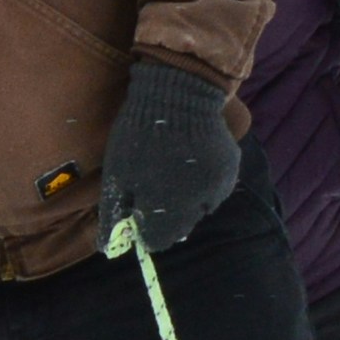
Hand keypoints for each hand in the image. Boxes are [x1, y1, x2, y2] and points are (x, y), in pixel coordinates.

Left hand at [100, 62, 240, 254]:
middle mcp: (198, 203)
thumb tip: (109, 247)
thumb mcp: (117, 173)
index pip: (158, 240)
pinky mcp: (231, 169)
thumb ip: (116, 212)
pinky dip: (203, 184)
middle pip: (181, 227)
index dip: (146, 231)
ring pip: (201, 209)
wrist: (178, 92)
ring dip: (187, 202)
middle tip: (155, 192)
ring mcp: (218, 186)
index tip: (139, 216)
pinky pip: (216, 189)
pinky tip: (192, 164)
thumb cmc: (139, 133)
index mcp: (167, 207)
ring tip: (174, 174)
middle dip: (166, 218)